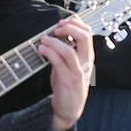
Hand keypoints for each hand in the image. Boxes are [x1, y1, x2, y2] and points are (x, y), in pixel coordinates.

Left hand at [40, 16, 94, 130]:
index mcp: (88, 56)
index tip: (62, 22)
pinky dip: (49, 53)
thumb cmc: (68, 85)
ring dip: (54, 42)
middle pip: (84, 37)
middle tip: (56, 28)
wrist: (69, 109)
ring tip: (44, 39)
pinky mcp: (68, 81)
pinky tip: (42, 50)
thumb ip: (68, 49)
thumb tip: (58, 32)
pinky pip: (59, 63)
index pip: (88, 33)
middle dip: (69, 28)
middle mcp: (86, 62)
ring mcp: (77, 72)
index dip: (76, 23)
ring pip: (69, 51)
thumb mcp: (71, 65)